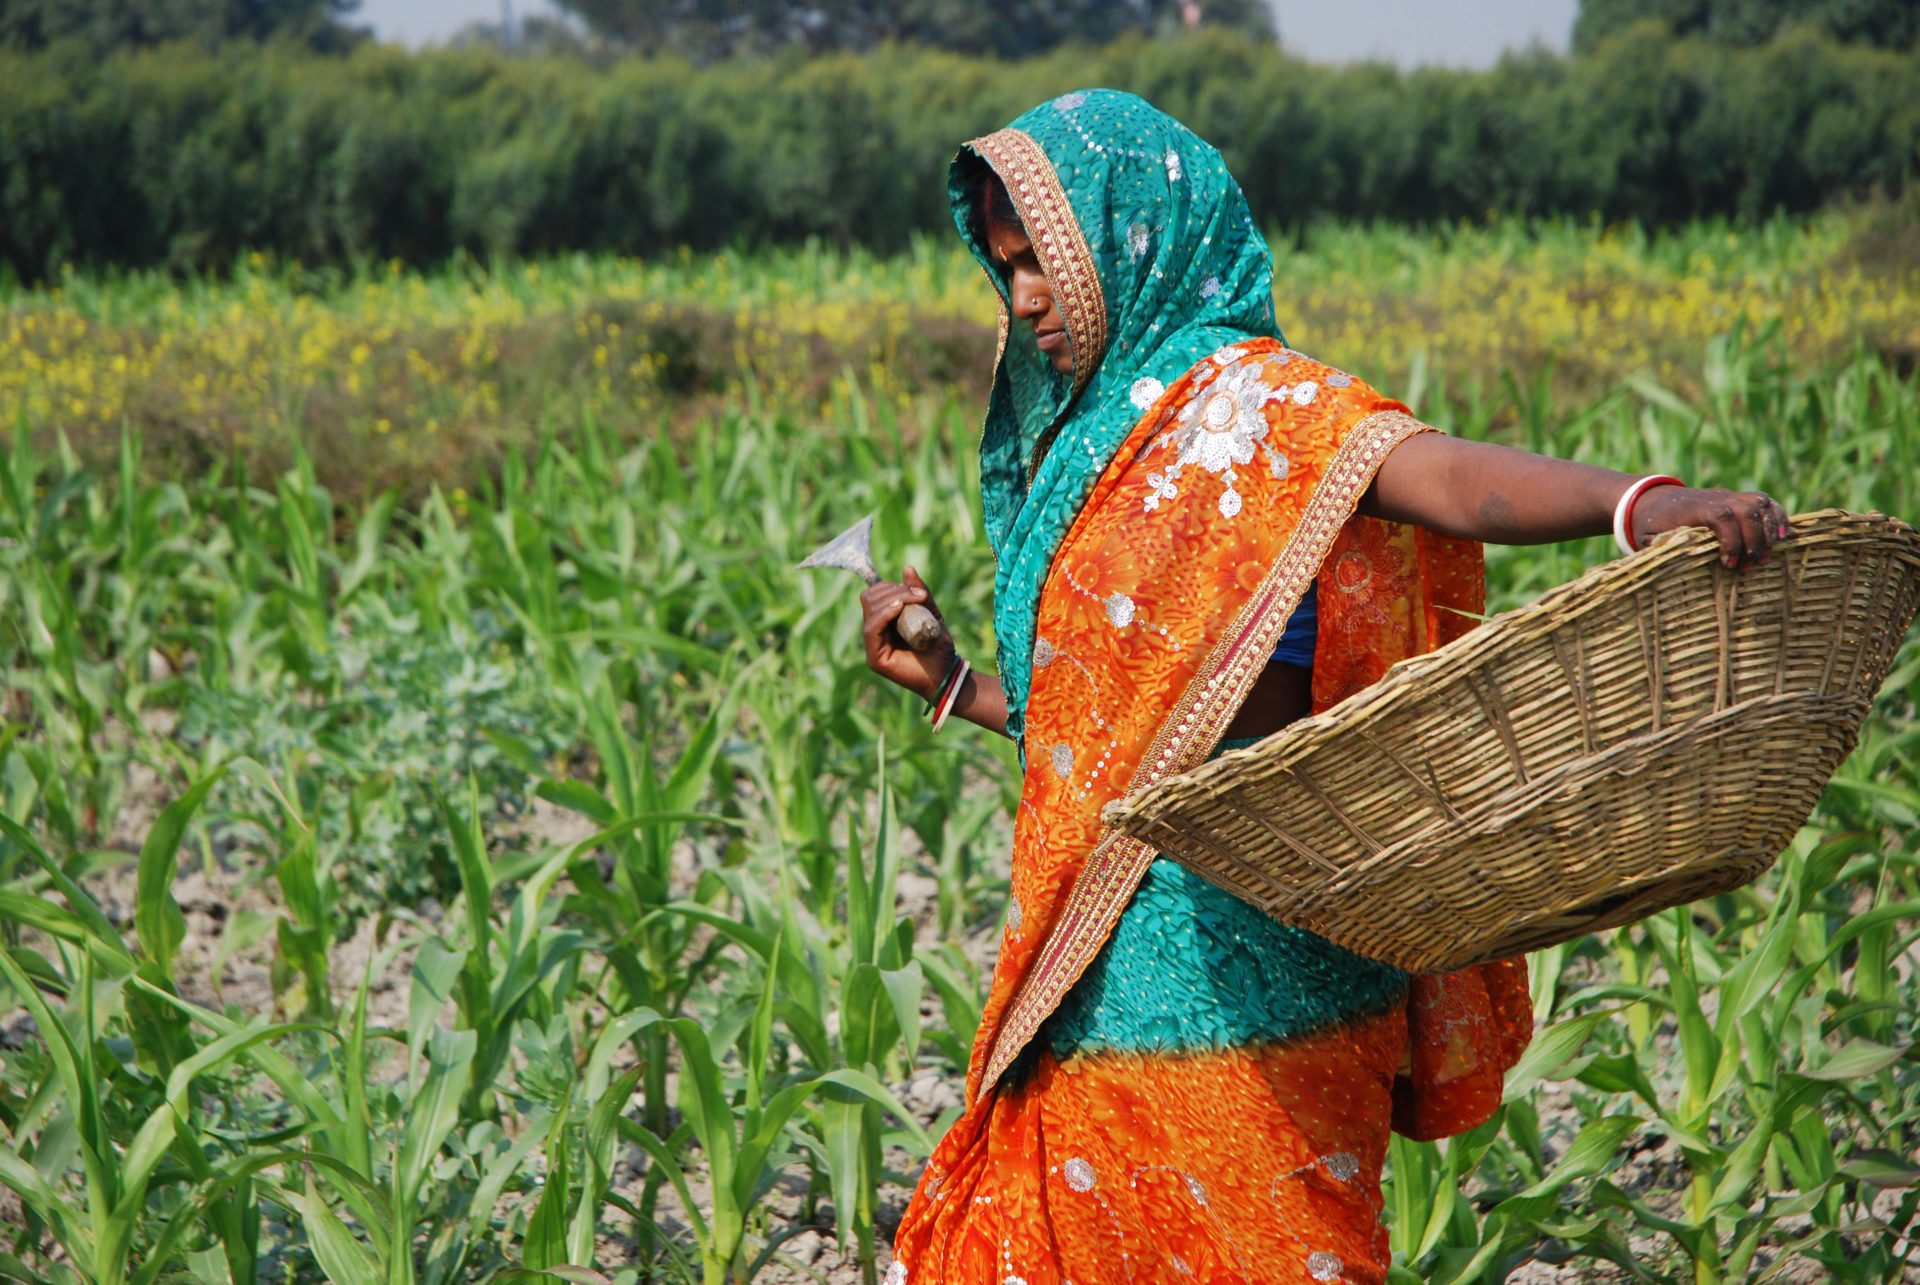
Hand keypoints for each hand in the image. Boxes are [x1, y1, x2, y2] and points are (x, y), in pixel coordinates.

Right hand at [860, 566, 956, 700]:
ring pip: (870, 609)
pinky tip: (899, 608)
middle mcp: (874, 633)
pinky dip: (885, 614)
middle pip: (869, 598)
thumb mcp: (930, 613)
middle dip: (894, 590)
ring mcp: (872, 646)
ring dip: (894, 599)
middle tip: (919, 596)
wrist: (947, 673)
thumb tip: (907, 568)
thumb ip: (918, 593)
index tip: (918, 591)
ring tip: (916, 601)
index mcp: (883, 623)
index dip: (891, 586)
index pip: (874, 595)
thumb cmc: (939, 647)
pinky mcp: (874, 658)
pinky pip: (871, 628)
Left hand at [1633, 485, 1789, 570]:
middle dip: (1753, 542)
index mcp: (1692, 509)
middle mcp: (1714, 498)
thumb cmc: (1650, 525)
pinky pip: (1764, 502)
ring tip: (1765, 558)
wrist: (1652, 499)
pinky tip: (1782, 538)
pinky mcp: (1737, 498)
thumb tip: (1670, 571)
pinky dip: (1778, 517)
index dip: (1731, 541)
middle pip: (1746, 511)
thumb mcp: (1648, 539)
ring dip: (1768, 532)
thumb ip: (1661, 551)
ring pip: (1759, 504)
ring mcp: (1728, 496)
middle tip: (1748, 567)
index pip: (1721, 516)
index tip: (1729, 565)